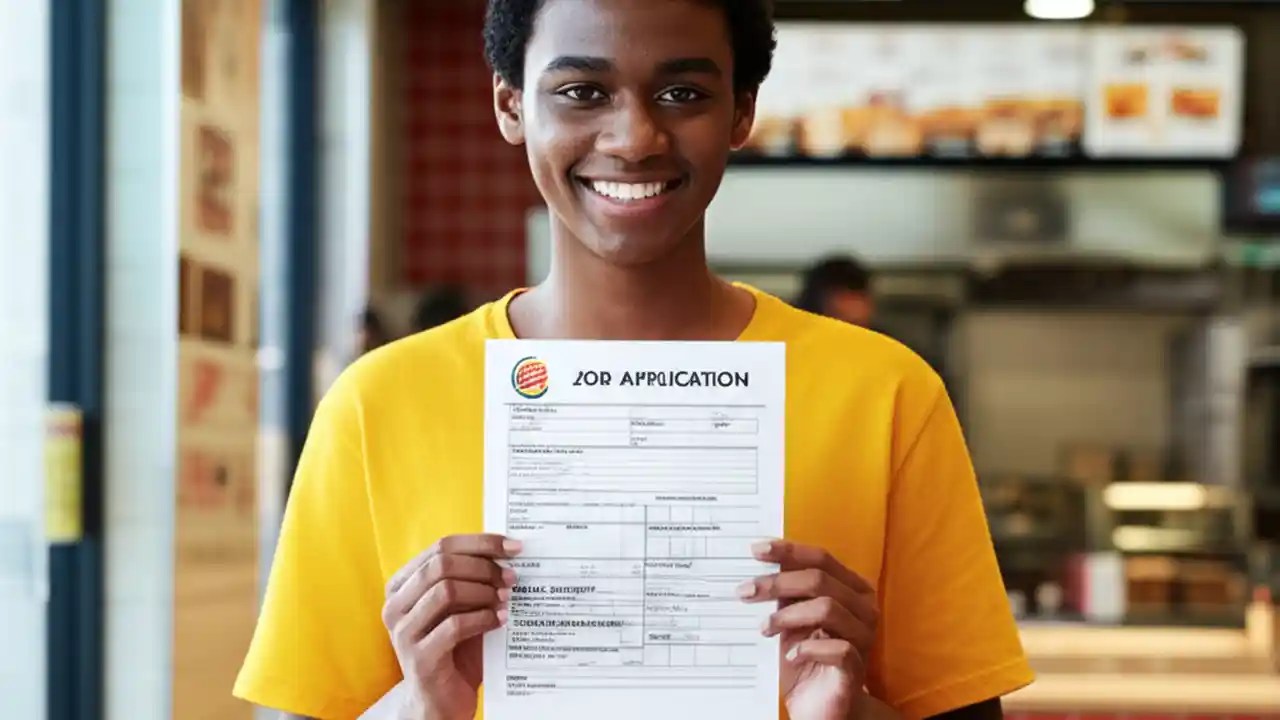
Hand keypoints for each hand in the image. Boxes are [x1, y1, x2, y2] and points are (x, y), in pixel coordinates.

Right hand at [380, 534, 520, 719]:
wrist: (440, 701)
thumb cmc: (454, 649)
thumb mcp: (460, 608)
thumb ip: (471, 580)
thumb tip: (509, 552)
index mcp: (401, 585)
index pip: (441, 547)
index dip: (480, 543)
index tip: (513, 546)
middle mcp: (395, 605)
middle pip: (441, 564)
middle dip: (483, 567)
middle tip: (511, 577)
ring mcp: (403, 632)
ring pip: (446, 591)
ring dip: (483, 592)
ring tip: (506, 599)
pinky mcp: (419, 658)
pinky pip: (455, 626)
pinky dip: (483, 619)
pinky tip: (500, 621)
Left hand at [737, 539, 878, 719]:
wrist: (822, 705)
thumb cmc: (807, 655)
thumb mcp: (792, 618)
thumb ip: (786, 592)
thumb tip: (759, 563)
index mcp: (852, 589)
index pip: (821, 558)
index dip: (789, 551)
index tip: (756, 550)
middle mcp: (864, 609)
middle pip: (820, 580)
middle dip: (778, 583)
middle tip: (745, 591)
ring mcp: (864, 638)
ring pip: (827, 608)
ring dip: (788, 616)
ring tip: (765, 627)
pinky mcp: (857, 668)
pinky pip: (838, 649)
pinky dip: (808, 649)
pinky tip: (790, 656)